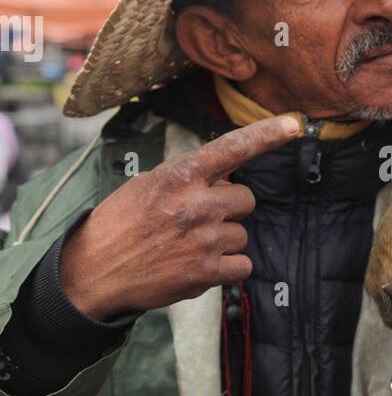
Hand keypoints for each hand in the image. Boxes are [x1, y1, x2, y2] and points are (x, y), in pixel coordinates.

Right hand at [59, 115, 299, 318]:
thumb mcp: (148, 185)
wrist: (94, 270)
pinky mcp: (206, 272)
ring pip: (242, 234)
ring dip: (223, 241)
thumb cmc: (120, 224)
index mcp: (179, 175)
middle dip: (229, 208)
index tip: (294, 124)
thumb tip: (225, 178)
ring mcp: (204, 239)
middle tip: (199, 219)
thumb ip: (189, 179)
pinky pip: (242, 265)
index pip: (232, 148)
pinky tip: (199, 266)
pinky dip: (227, 269)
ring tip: (188, 246)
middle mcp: (196, 203)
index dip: (266, 134)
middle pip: (246, 198)